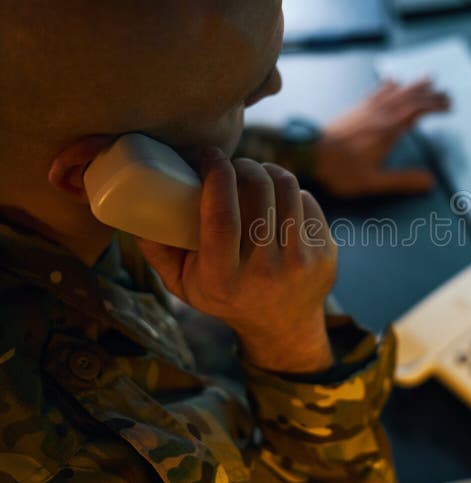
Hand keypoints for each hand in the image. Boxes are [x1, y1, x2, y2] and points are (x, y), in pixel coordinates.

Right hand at [136, 149, 336, 373]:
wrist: (283, 327)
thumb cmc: (226, 296)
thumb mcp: (183, 284)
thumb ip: (157, 249)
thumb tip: (133, 208)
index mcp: (224, 278)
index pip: (221, 213)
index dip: (215, 173)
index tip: (209, 156)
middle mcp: (265, 271)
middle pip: (257, 190)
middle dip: (242, 165)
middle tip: (232, 165)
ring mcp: (301, 261)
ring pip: (286, 187)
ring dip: (267, 170)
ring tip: (254, 174)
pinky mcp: (325, 252)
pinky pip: (307, 200)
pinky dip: (289, 191)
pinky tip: (278, 198)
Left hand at [313, 79, 449, 196]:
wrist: (308, 154)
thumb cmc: (339, 170)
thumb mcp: (373, 182)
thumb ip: (402, 181)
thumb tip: (430, 181)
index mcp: (387, 130)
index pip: (417, 110)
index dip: (435, 106)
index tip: (450, 107)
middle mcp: (379, 115)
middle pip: (410, 98)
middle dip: (430, 94)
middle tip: (447, 94)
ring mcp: (367, 110)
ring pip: (395, 91)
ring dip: (413, 85)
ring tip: (428, 78)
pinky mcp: (355, 110)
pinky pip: (376, 92)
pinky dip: (389, 85)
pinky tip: (392, 81)